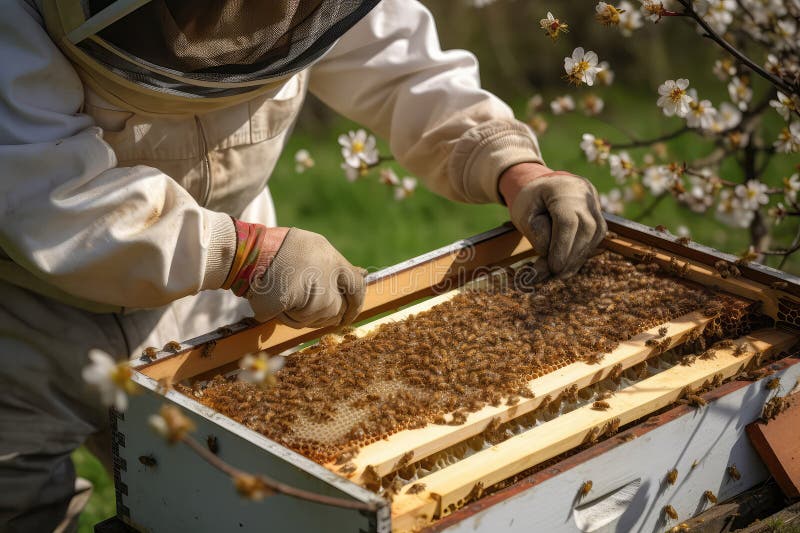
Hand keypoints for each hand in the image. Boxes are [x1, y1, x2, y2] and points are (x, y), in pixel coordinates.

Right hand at [245, 228, 366, 327]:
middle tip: (304, 310)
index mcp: (332, 258)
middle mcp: (328, 271)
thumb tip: (362, 275)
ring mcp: (315, 287)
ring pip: (317, 317)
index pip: (356, 286)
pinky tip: (276, 302)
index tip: (349, 316)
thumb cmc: (276, 251)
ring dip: (301, 315)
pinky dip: (286, 317)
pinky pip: (297, 321)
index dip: (355, 305)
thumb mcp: (312, 248)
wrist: (247, 251)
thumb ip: (334, 266)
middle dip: (321, 315)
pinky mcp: (296, 301)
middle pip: (336, 309)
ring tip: (284, 297)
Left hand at [500, 162, 605, 277]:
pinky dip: (582, 253)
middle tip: (554, 275)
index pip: (568, 221)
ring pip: (595, 235)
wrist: (543, 187)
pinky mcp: (599, 216)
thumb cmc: (530, 201)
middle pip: (586, 229)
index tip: (552, 267)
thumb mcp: (524, 215)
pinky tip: (568, 265)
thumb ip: (537, 235)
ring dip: (577, 258)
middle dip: (571, 256)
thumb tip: (550, 263)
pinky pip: (596, 237)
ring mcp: (595, 204)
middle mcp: (585, 194)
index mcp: (563, 188)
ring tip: (559, 273)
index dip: (562, 247)